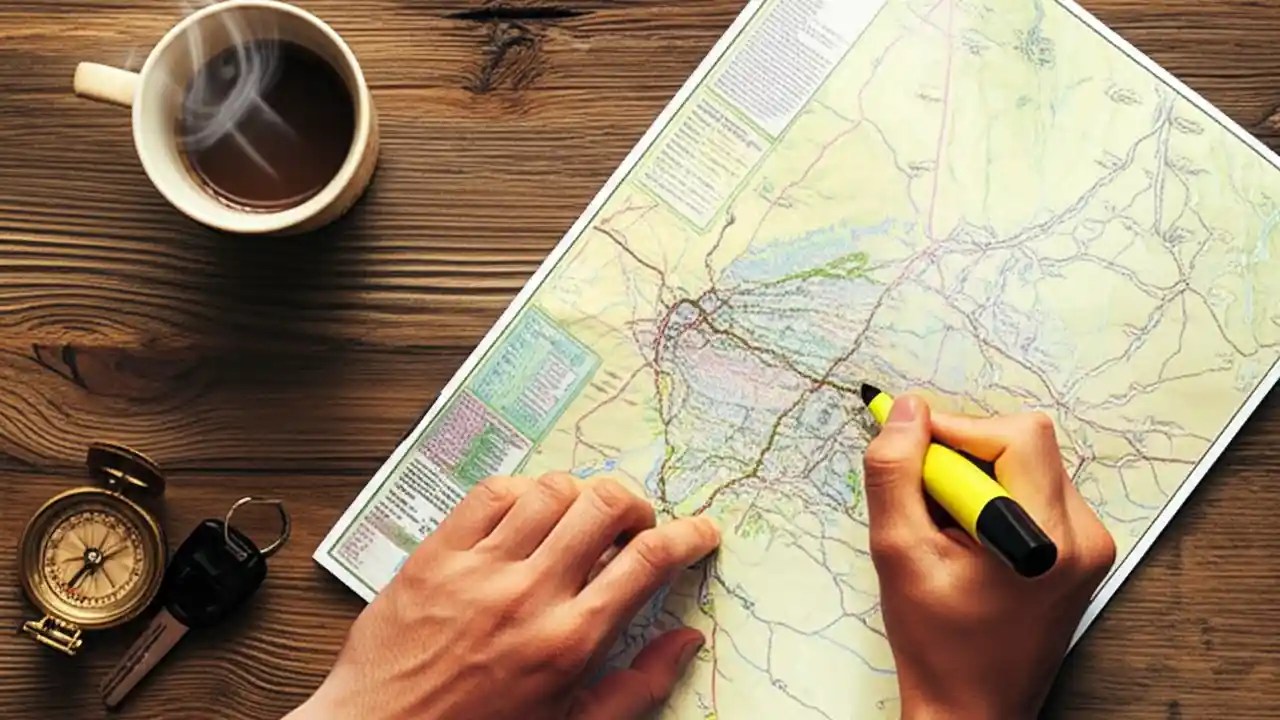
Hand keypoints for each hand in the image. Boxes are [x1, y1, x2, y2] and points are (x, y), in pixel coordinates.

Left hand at [289, 474, 719, 719]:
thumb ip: (636, 686)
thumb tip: (687, 641)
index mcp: (568, 642)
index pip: (647, 561)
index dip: (687, 536)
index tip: (699, 533)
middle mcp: (527, 596)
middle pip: (605, 505)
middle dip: (635, 505)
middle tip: (633, 527)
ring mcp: (477, 569)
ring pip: (551, 489)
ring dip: (579, 496)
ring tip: (577, 522)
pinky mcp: (435, 555)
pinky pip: (490, 493)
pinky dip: (521, 491)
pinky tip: (525, 515)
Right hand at [862, 395, 1116, 719]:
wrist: (972, 707)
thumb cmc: (937, 644)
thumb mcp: (898, 553)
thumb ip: (896, 474)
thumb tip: (906, 411)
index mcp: (1049, 540)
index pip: (1017, 435)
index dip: (956, 429)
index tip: (910, 447)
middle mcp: (1084, 536)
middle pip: (1024, 443)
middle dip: (963, 455)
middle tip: (923, 498)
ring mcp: (1090, 543)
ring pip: (1028, 462)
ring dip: (976, 475)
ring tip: (944, 526)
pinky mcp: (1082, 549)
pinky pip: (1035, 488)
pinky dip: (993, 495)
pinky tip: (967, 536)